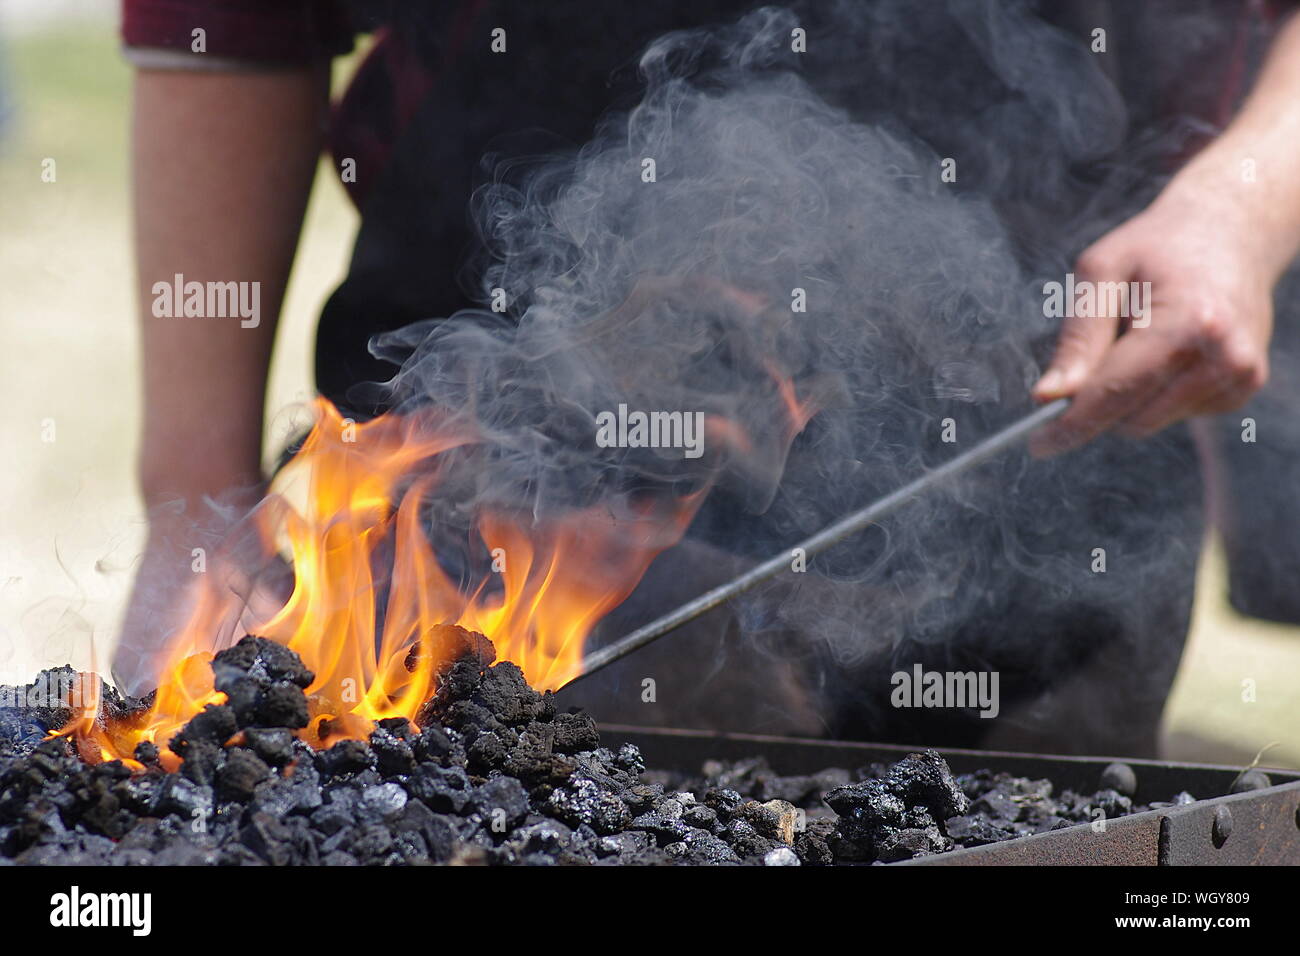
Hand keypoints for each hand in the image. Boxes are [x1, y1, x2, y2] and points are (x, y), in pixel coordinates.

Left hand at [1030, 181, 1273, 454]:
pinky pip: (1174, 413)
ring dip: (1126, 398)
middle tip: (1078, 371)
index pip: (1116, 393)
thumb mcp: (1101, 271)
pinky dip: (1154, 392)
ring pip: (1150, 422)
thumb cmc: (1157, 245)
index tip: (1035, 444)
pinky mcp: (1245, 387)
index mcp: (1189, 322)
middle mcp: (1224, 357)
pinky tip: (1165, 348)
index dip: (1070, 425)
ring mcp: (1241, 376)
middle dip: (1094, 406)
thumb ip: (1077, 338)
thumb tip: (1049, 396)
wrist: (1233, 229)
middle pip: (1131, 419)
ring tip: (1136, 339)